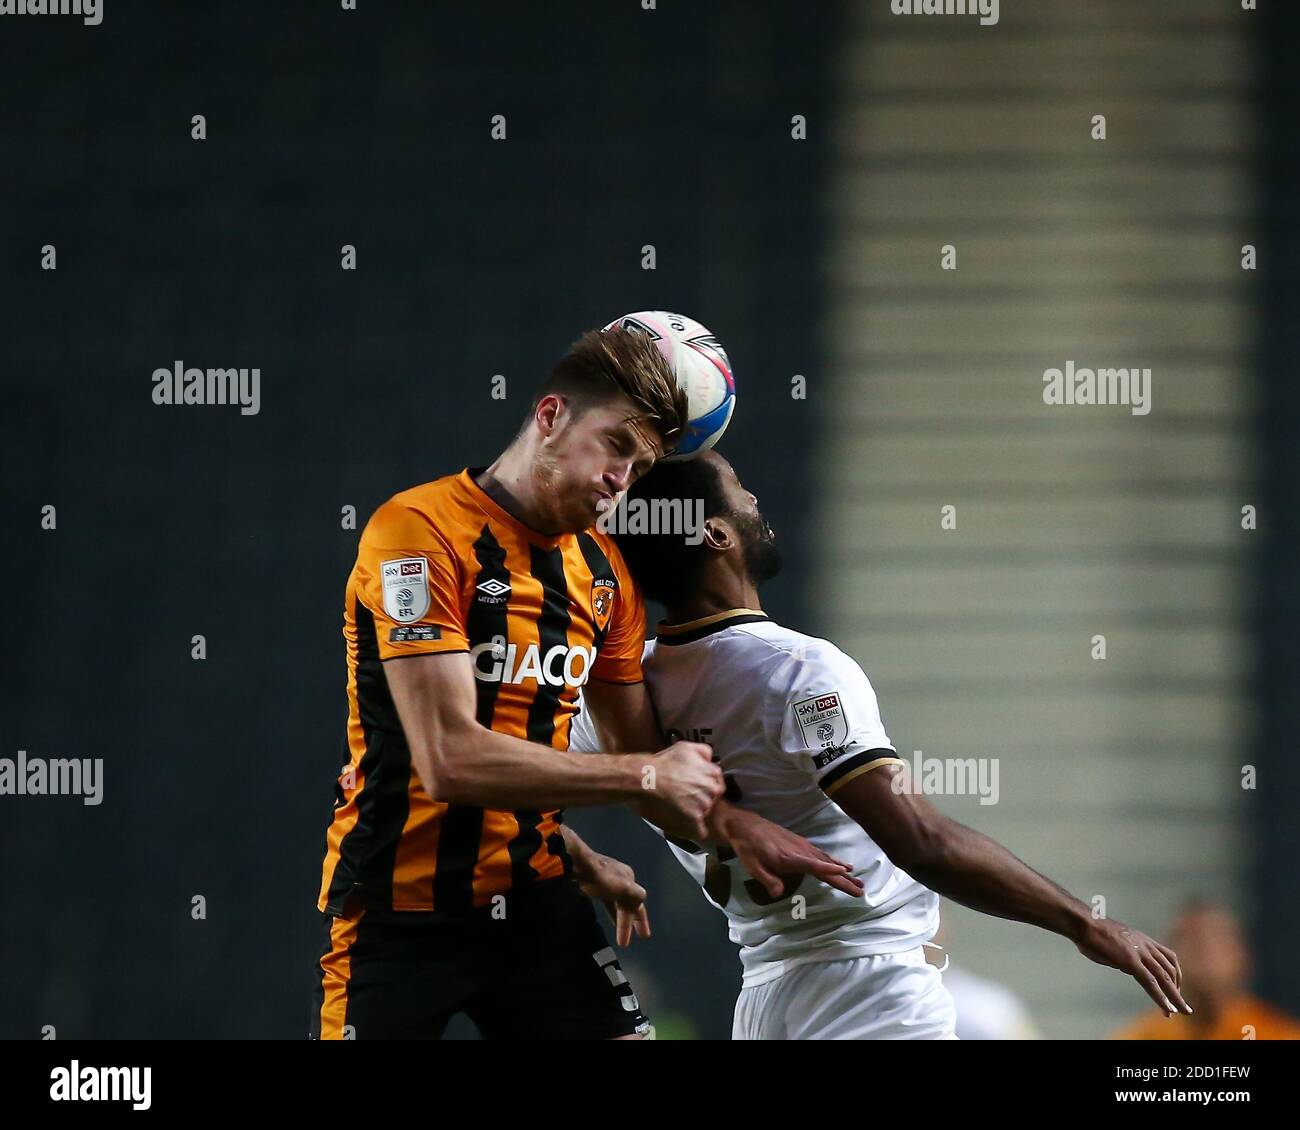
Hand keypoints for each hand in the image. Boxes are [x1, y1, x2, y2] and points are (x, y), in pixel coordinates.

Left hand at [574, 851, 651, 946]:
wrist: (577, 864)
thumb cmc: (601, 878)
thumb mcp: (623, 886)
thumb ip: (635, 895)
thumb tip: (643, 900)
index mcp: (629, 878)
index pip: (637, 903)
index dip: (640, 920)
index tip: (643, 937)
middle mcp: (621, 879)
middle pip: (630, 904)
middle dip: (635, 921)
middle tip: (642, 936)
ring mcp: (608, 882)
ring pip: (619, 904)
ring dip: (622, 919)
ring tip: (624, 936)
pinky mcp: (596, 886)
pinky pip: (609, 902)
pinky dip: (612, 911)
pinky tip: (612, 919)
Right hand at [638, 741, 723, 841]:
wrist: (645, 779)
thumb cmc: (663, 763)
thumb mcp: (686, 747)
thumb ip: (704, 751)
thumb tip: (710, 759)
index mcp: (713, 772)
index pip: (717, 783)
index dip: (704, 785)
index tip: (693, 786)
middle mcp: (712, 789)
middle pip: (713, 798)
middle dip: (702, 798)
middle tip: (685, 797)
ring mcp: (705, 806)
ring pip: (706, 813)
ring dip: (696, 813)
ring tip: (679, 808)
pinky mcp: (694, 820)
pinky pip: (700, 831)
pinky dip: (693, 831)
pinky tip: (684, 826)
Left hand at [720, 804, 864, 899]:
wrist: (745, 825)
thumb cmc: (747, 847)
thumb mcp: (751, 866)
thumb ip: (767, 879)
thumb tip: (779, 894)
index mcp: (788, 857)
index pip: (812, 865)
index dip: (828, 869)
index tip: (846, 872)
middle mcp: (799, 850)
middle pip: (825, 866)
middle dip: (843, 879)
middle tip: (860, 890)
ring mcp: (802, 846)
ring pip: (827, 860)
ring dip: (843, 872)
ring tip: (859, 882)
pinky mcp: (801, 844)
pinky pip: (822, 854)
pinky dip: (834, 861)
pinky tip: (843, 866)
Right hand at [1075, 917, 1190, 1015]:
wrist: (1083, 923)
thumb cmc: (1092, 932)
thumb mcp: (1115, 942)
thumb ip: (1124, 954)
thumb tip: (1125, 965)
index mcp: (1143, 940)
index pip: (1168, 958)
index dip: (1175, 975)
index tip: (1177, 989)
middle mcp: (1146, 945)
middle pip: (1170, 969)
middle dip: (1178, 989)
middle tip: (1183, 1007)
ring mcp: (1139, 953)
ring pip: (1164, 978)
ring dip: (1175, 997)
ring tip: (1181, 1011)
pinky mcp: (1130, 961)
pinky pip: (1150, 982)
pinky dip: (1160, 997)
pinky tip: (1166, 1008)